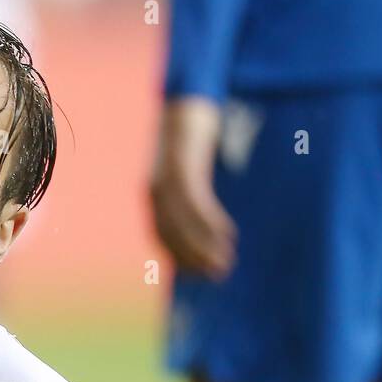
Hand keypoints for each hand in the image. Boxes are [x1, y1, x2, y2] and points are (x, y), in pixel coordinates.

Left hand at [150, 96, 237, 281]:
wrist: (185, 104)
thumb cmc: (191, 145)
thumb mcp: (188, 176)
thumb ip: (192, 201)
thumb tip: (205, 231)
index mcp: (154, 198)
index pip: (162, 238)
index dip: (181, 259)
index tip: (200, 276)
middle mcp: (155, 192)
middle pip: (172, 235)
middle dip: (194, 258)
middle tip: (218, 276)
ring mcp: (167, 179)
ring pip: (183, 222)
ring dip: (204, 245)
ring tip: (225, 261)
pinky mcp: (183, 165)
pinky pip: (196, 200)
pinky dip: (210, 221)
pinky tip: (228, 233)